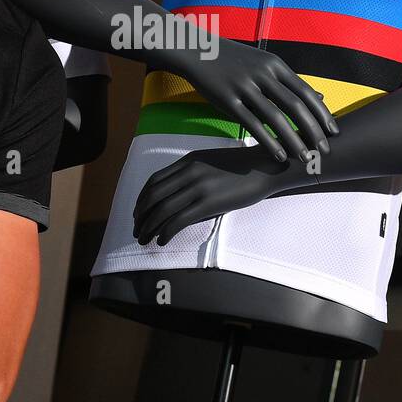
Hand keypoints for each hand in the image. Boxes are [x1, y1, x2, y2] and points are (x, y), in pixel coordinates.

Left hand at [133, 145, 289, 245]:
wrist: (265, 167)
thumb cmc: (241, 167)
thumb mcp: (210, 162)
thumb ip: (192, 172)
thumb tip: (177, 192)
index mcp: (187, 162)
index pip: (154, 181)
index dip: (141, 199)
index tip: (138, 213)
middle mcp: (188, 172)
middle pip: (153, 197)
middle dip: (140, 216)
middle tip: (137, 230)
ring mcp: (198, 187)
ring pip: (162, 210)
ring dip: (149, 227)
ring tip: (144, 239)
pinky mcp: (208, 203)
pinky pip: (178, 220)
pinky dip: (165, 232)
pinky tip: (162, 240)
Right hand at [165, 36, 337, 163]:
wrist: (198, 51)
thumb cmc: (235, 61)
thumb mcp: (266, 65)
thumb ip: (291, 83)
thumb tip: (320, 97)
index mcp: (275, 65)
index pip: (306, 92)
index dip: (322, 114)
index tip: (333, 133)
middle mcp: (263, 75)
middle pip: (295, 106)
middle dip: (313, 130)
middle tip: (324, 150)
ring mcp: (245, 86)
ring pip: (275, 117)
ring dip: (293, 140)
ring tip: (304, 158)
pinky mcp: (228, 99)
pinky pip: (252, 124)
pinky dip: (268, 141)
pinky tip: (278, 155)